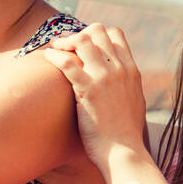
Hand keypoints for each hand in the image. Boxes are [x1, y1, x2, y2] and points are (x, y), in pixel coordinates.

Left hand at [43, 23, 147, 173]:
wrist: (124, 153)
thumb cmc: (127, 134)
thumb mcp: (135, 102)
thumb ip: (127, 86)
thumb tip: (121, 81)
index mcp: (131, 70)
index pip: (115, 34)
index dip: (96, 34)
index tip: (83, 46)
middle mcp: (119, 69)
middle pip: (97, 31)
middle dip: (78, 34)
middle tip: (65, 47)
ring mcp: (104, 78)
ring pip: (82, 41)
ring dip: (64, 42)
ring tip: (54, 50)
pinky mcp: (88, 90)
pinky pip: (67, 63)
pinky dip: (54, 56)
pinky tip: (47, 59)